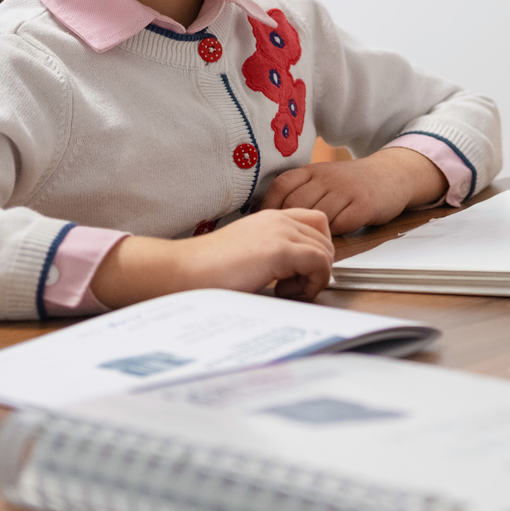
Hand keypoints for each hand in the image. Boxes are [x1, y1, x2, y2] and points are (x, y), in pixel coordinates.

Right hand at [89, 208, 334, 306]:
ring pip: (326, 250)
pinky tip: (285, 292)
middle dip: (317, 265)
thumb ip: (271, 256)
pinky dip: (313, 282)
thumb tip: (297, 274)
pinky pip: (320, 263)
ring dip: (314, 276)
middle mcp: (278, 219)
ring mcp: (280, 231)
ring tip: (286, 290)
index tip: (299, 272)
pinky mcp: (281, 249)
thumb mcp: (247, 255)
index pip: (315, 223)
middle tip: (292, 285)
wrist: (183, 272)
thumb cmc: (207, 271)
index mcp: (269, 218)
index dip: (316, 249)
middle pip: (325, 237)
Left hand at [260, 147, 446, 234]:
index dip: (269, 207)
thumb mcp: (323, 178)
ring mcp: (346, 190)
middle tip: (285, 243)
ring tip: (307, 245)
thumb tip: (267, 214)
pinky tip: (330, 240)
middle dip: (289, 226)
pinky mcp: (363, 204)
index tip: (265, 225)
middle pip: (296, 204)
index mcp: (313, 170)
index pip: (281, 185)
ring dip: (311, 233)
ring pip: (317, 216)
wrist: (391, 175)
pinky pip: (340, 224)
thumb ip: (300, 191)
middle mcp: (327, 177)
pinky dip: (332, 235)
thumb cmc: (352, 183)